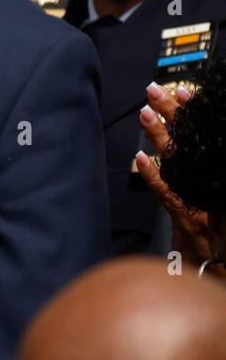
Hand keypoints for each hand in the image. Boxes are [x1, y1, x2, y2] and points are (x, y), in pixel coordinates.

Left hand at [135, 83, 224, 275]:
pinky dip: (155, 176)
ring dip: (162, 136)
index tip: (184, 92)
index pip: (206, 140)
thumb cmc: (217, 239)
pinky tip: (142, 157)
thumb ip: (193, 180)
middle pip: (193, 144)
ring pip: (181, 163)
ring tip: (146, 111)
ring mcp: (203, 201)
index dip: (193, 115)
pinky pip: (170, 195)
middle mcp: (213, 184)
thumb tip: (165, 151)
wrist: (223, 269)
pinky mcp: (188, 222)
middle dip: (174, 115)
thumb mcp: (209, 207)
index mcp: (216, 176)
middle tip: (155, 90)